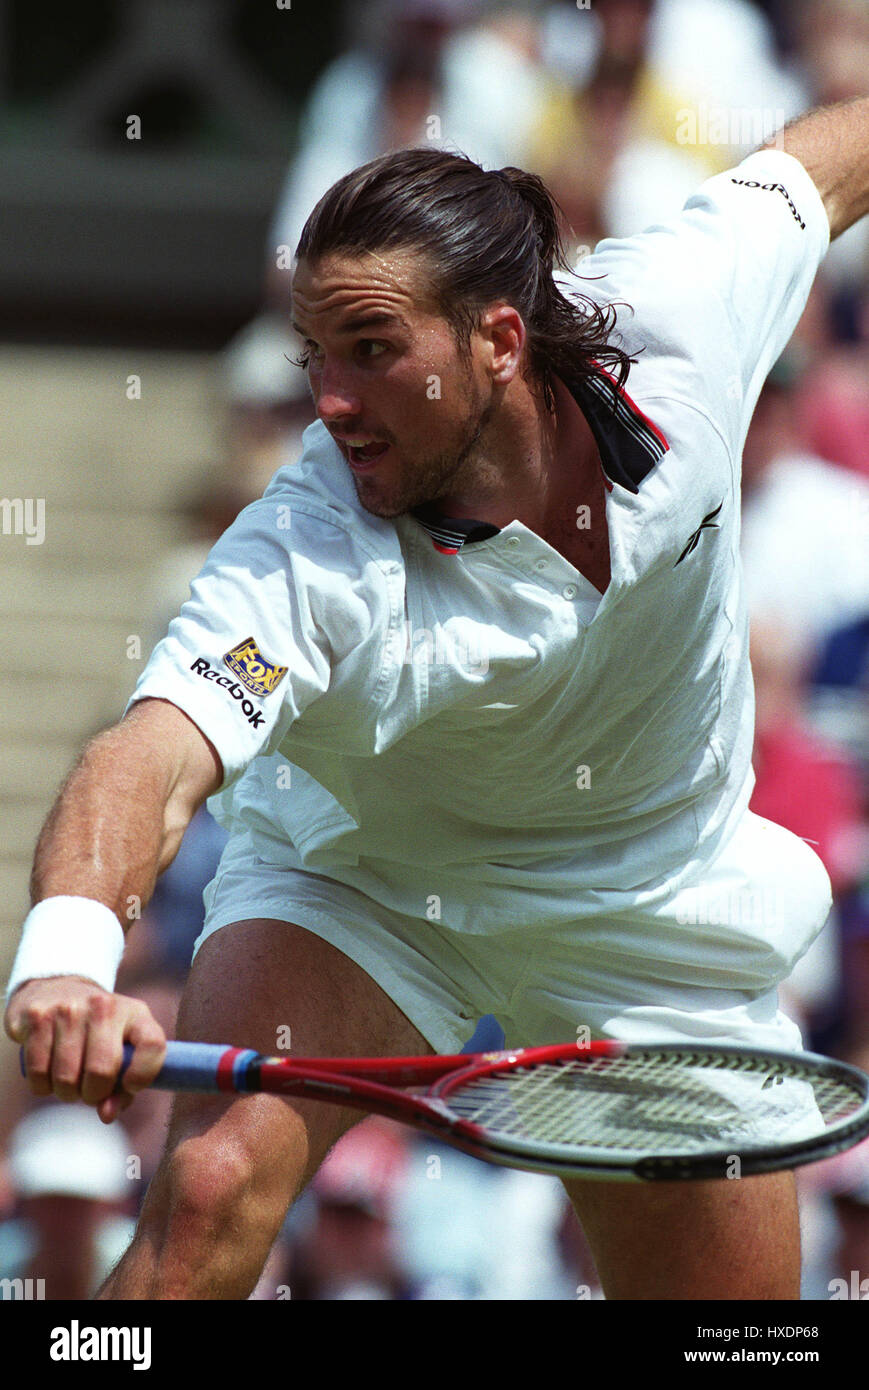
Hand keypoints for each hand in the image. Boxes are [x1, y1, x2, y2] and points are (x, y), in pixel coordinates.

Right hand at [5, 976, 166, 1123]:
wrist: (57, 989)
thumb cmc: (98, 1032)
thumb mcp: (121, 1049)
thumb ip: (123, 1088)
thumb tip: (106, 1114)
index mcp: (135, 1013)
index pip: (153, 1044)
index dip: (144, 1074)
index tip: (130, 1086)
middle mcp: (104, 1006)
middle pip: (102, 1071)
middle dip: (93, 1095)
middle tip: (89, 1091)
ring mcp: (69, 1009)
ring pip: (66, 1078)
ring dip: (66, 1093)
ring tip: (69, 1081)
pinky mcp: (37, 1016)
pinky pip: (38, 1073)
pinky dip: (42, 1086)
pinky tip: (48, 1074)